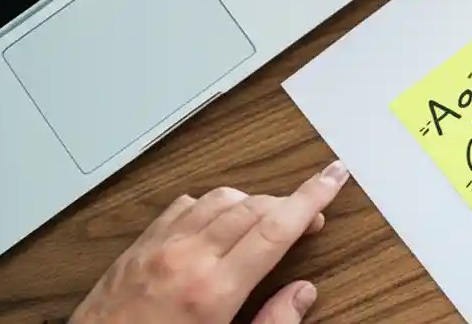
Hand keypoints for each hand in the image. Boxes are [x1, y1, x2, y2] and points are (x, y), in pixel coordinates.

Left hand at [70, 161, 350, 323]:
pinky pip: (182, 207)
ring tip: (268, 218)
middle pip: (254, 207)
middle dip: (289, 202)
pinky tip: (216, 220)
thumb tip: (302, 294)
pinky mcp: (136, 248)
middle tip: (310, 215)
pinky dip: (209, 205)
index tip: (334, 177)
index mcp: (214, 291)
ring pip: (218, 199)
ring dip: (251, 202)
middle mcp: (186, 259)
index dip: (313, 197)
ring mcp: (158, 249)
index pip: (278, 228)